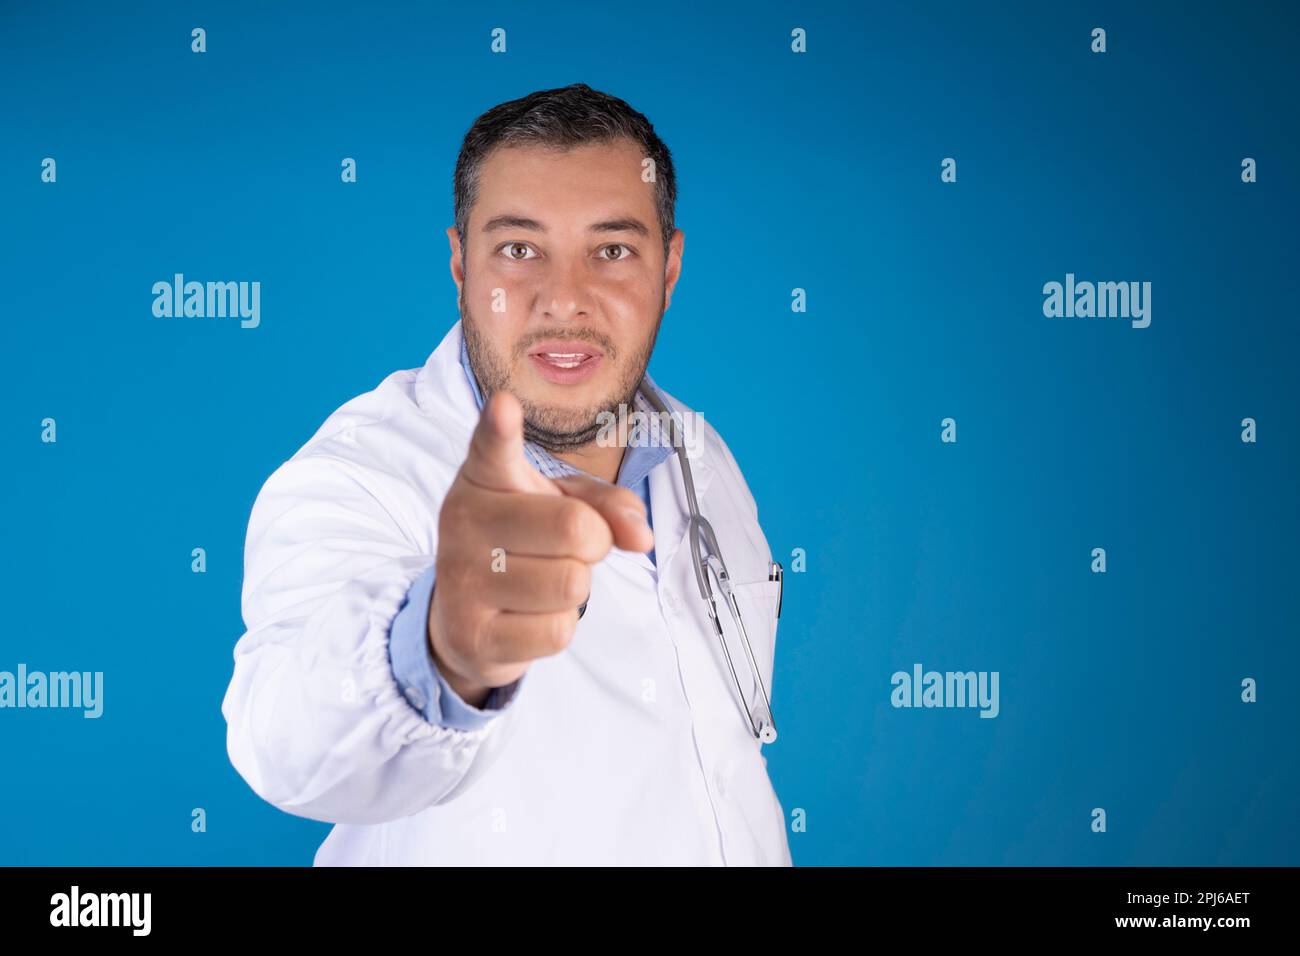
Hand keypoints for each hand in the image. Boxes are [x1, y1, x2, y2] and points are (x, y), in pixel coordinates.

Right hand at [428, 391, 652, 707]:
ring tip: (542, 581)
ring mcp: (461, 578)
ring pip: (572, 584)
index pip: (494, 447)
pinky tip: (528, 617)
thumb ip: (609, 506)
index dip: (501, 427)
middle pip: (576, 529)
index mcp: (486, 477)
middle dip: (594, 544)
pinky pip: (557, 631)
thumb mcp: (563, 507)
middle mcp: (463, 520)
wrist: (465, 619)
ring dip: (575, 589)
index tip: (505, 406)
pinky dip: (559, 627)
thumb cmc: (524, 545)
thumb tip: (641, 536)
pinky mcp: (471, 633)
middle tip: (566, 549)